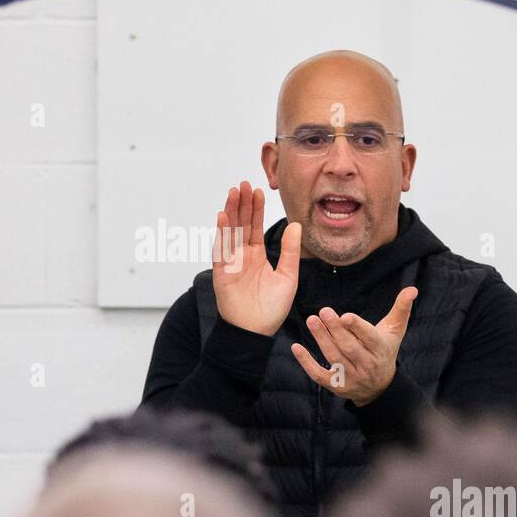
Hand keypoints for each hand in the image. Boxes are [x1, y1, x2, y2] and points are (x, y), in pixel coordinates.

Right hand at [211, 180, 300, 336]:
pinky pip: (220, 248)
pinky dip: (221, 232)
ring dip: (231, 211)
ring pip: (229, 231)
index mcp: (257, 255)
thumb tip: (296, 225)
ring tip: (234, 192)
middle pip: (240, 223)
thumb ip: (291, 251)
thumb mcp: (288, 277)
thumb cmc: (271, 309)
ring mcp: (230, 262)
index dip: (256, 209)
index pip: (254, 226)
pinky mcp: (221, 272)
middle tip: (244, 183)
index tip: (258, 191)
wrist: (255, 332)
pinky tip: (223, 216)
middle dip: (242, 204)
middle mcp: (241, 256)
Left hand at [291, 286, 417, 405]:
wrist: (380, 386)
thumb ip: (401, 309)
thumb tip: (412, 289)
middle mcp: (367, 365)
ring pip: (334, 358)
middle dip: (335, 330)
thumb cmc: (385, 349)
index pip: (369, 338)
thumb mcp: (395, 330)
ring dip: (321, 340)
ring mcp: (351, 377)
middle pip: (349, 348)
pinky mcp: (337, 386)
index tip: (345, 315)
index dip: (357, 328)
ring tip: (311, 320)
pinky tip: (296, 348)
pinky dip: (307, 363)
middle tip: (322, 311)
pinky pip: (320, 375)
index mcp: (380, 349)